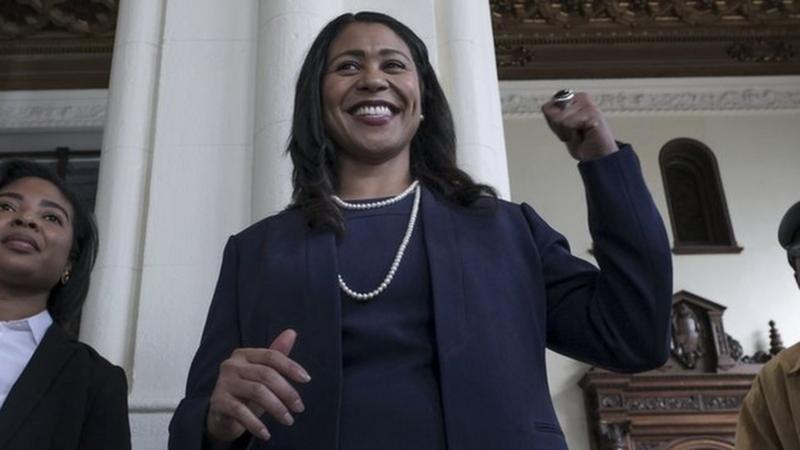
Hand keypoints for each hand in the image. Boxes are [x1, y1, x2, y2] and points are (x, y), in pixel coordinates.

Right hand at [205, 329, 310, 444]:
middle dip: (287, 392)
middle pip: (266, 374)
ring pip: (257, 392)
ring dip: (276, 408)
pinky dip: (256, 424)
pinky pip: (240, 411)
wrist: (222, 415)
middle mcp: (232, 365)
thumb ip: (276, 355)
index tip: (306, 379)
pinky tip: (266, 433)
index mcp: (244, 354)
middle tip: (299, 407)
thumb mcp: (263, 374)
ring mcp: (223, 383)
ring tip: (288, 420)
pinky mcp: (218, 401)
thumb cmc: (245, 392)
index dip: (290, 366)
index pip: (271, 356)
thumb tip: (291, 333)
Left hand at [541, 92, 617, 160]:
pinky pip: (568, 124)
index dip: (553, 124)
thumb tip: (547, 107)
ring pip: (560, 119)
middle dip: (560, 129)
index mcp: (574, 98)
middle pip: (552, 113)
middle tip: (574, 133)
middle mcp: (582, 97)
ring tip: (580, 135)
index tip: (566, 130)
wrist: (597, 156)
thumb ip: (551, 114)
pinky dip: (572, 134)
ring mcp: (588, 105)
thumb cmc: (581, 142)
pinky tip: (585, 135)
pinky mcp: (592, 113)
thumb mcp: (559, 126)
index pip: (547, 108)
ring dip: (567, 133)